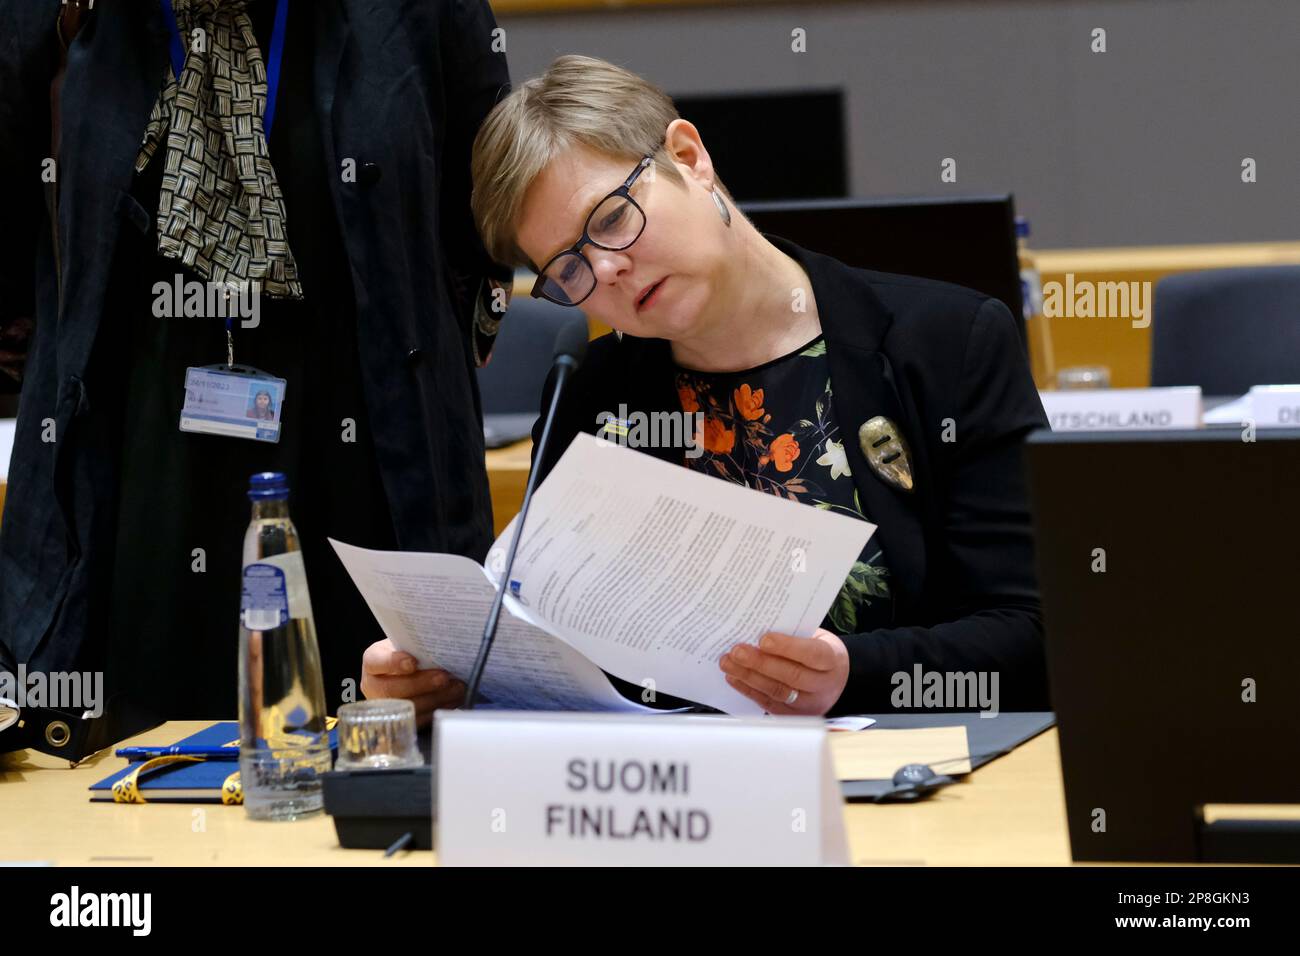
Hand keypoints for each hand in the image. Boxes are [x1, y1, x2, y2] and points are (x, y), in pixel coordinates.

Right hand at [360, 638, 464, 727]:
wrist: (408, 669)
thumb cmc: (409, 653)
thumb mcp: (407, 644)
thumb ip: (417, 646)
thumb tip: (440, 645)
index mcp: (373, 661)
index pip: (375, 661)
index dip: (393, 663)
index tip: (412, 662)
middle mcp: (373, 686)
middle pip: (391, 689)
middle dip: (420, 684)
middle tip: (443, 677)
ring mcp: (385, 706)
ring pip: (407, 707)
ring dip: (435, 698)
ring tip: (456, 688)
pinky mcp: (401, 719)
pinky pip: (419, 719)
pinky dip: (438, 708)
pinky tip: (453, 699)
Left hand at [719, 629, 848, 715]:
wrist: (834, 679)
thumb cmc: (820, 651)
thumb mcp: (816, 637)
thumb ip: (793, 634)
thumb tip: (757, 629)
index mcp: (832, 660)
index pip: (811, 654)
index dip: (787, 647)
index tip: (763, 639)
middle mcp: (823, 685)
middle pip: (791, 676)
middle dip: (760, 663)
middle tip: (737, 651)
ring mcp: (809, 703)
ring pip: (777, 692)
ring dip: (749, 677)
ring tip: (729, 664)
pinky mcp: (793, 715)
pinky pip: (768, 704)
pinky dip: (748, 690)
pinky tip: (734, 678)